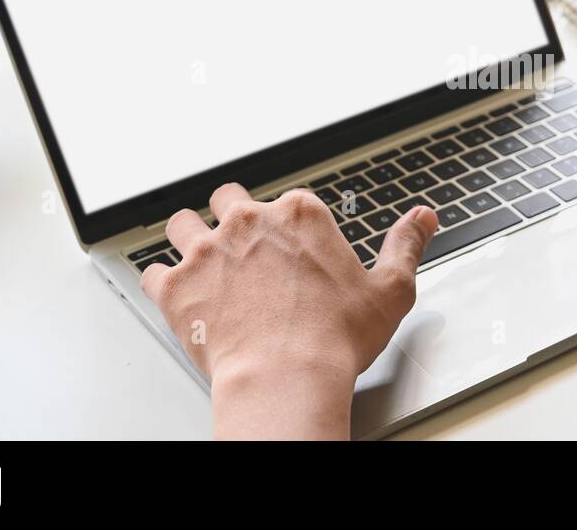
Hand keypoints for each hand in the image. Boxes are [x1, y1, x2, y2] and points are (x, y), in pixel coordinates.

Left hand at [140, 184, 437, 438]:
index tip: (294, 247)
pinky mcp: (175, 287)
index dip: (289, 223)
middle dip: (234, 217)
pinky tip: (176, 292)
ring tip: (200, 258)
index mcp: (300, 214)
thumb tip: (423, 218)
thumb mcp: (390, 291)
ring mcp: (206, 251)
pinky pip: (153, 271)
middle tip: (245, 246)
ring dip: (189, 237)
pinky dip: (163, 282)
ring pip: (182, 224)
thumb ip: (406, 246)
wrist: (286, 377)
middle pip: (228, 198)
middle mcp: (249, 222)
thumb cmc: (335, 339)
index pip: (288, 200)